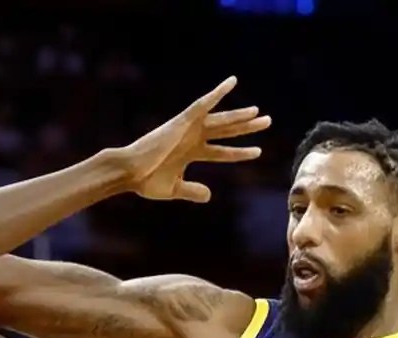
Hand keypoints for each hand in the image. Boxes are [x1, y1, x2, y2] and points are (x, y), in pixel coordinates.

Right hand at [108, 76, 269, 202]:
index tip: (258, 152)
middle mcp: (193, 137)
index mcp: (191, 152)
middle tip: (267, 121)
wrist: (130, 172)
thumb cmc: (146, 180)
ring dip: (240, 116)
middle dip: (247, 127)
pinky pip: (203, 103)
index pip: (222, 152)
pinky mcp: (182, 121)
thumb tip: (209, 195)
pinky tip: (232, 82)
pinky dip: (217, 93)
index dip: (240, 153)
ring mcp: (188, 129)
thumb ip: (192, 190)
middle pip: (226, 131)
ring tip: (259, 112)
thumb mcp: (173, 188)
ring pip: (221, 120)